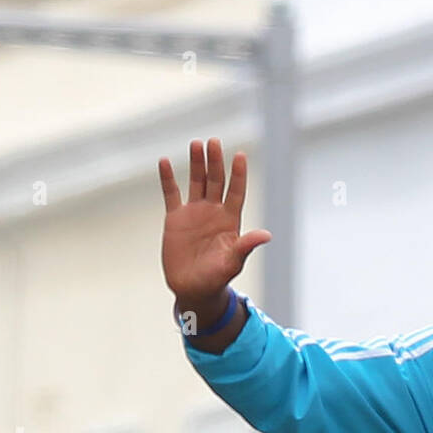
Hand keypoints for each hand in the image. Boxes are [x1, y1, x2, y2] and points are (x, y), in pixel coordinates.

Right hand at [159, 138, 270, 318]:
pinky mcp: (176, 218)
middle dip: (215, 162)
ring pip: (196, 182)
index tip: (240, 155)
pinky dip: (168, 178)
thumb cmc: (217, 279)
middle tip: (214, 142)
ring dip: (197, 164)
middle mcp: (213, 212)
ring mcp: (194, 213)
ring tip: (196, 144)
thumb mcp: (232, 263)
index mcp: (230, 221)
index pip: (236, 192)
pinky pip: (171, 194)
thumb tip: (266, 235)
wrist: (193, 290)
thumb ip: (245, 246)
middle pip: (216, 181)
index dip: (238, 174)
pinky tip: (165, 162)